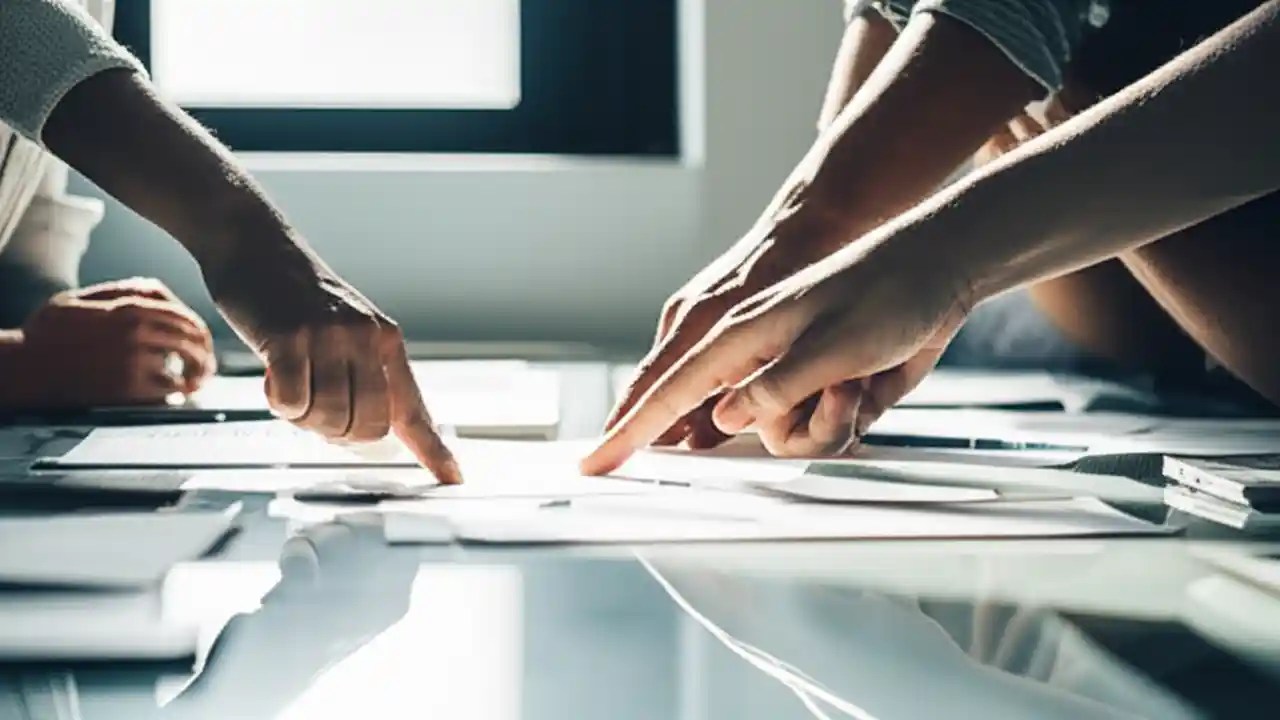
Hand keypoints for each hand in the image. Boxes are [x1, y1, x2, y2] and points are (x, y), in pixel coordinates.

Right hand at [5, 281, 214, 407]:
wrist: (24, 367)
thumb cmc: (48, 333)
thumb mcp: (79, 299)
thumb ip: (120, 291)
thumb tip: (157, 290)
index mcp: (128, 306)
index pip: (183, 314)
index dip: (198, 328)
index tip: (202, 338)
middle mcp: (138, 330)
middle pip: (192, 338)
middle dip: (205, 350)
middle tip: (209, 361)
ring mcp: (135, 359)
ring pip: (186, 362)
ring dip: (199, 370)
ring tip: (200, 378)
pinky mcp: (129, 387)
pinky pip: (169, 388)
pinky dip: (179, 389)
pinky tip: (179, 391)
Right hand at [203, 237, 461, 483]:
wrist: (256, 245)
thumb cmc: (295, 298)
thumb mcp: (347, 331)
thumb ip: (364, 376)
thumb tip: (373, 433)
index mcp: (387, 342)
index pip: (415, 408)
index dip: (433, 449)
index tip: (453, 479)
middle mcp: (366, 339)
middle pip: (369, 427)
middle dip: (338, 435)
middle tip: (314, 413)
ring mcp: (329, 336)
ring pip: (328, 418)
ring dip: (303, 418)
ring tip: (291, 387)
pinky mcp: (291, 336)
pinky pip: (293, 400)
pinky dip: (279, 402)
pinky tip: (273, 378)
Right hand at [582, 239, 969, 474]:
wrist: (938, 267)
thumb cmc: (885, 293)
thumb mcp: (832, 346)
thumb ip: (774, 387)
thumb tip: (722, 418)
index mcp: (739, 332)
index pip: (669, 390)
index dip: (630, 431)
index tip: (593, 464)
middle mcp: (751, 352)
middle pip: (716, 422)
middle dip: (763, 433)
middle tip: (795, 408)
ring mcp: (782, 370)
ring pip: (771, 434)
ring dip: (820, 425)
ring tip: (861, 383)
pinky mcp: (811, 383)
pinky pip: (806, 429)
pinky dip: (836, 422)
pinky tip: (866, 387)